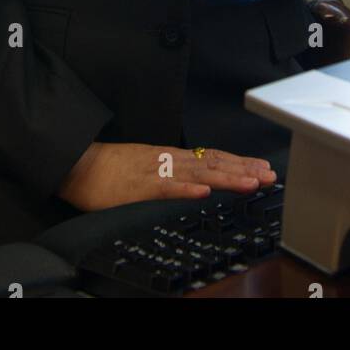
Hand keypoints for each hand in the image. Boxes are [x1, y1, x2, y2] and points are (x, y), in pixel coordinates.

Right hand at [56, 142, 277, 212]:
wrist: (78, 163)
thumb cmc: (110, 169)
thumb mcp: (147, 167)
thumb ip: (170, 174)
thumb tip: (196, 182)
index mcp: (171, 157)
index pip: (213, 157)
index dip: (240, 162)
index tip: (262, 169)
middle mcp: (169, 160)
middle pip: (213, 163)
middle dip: (244, 169)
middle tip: (270, 175)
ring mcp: (155, 171)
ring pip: (197, 173)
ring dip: (226, 177)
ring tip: (251, 182)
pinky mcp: (138, 186)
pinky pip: (165, 187)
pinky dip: (186, 188)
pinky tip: (204, 191)